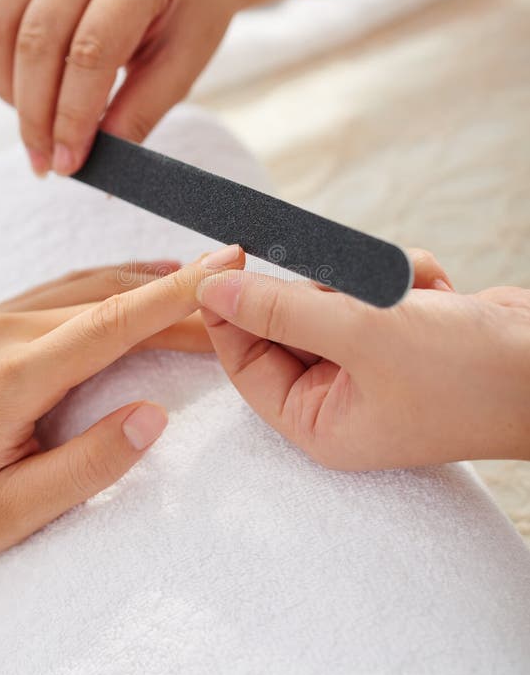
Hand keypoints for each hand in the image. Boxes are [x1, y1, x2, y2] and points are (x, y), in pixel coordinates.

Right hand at [0, 0, 237, 175]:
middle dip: (37, 114)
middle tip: (46, 162)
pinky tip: (24, 95)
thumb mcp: (185, 62)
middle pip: (38, 40)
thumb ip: (141, 109)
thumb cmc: (190, 11)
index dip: (74, 115)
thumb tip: (98, 161)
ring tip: (35, 132)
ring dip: (10, 91)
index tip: (70, 163)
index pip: (91, 51)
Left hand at [0, 249, 244, 565]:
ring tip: (201, 286)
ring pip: (90, 285)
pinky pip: (66, 289)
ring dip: (150, 283)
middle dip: (180, 296)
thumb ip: (86, 468)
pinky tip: (138, 285)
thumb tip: (153, 416)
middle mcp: (6, 331)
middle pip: (112, 299)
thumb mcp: (5, 515)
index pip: (114, 322)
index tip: (226, 269)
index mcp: (14, 376)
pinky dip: (114, 283)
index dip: (177, 296)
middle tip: (235, 298)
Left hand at [196, 247, 529, 469]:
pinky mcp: (400, 334)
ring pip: (332, 296)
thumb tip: (210, 290)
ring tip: (409, 293)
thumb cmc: (464, 371)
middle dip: (320, 290)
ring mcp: (370, 364)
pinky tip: (439, 291)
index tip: (229, 254)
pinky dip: (402, 277)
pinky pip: (373, 288)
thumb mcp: (361, 334)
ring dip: (368, 280)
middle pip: (286, 322)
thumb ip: (280, 311)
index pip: (242, 360)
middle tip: (348, 276)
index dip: (229, 307)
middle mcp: (338, 397)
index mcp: (318, 421)